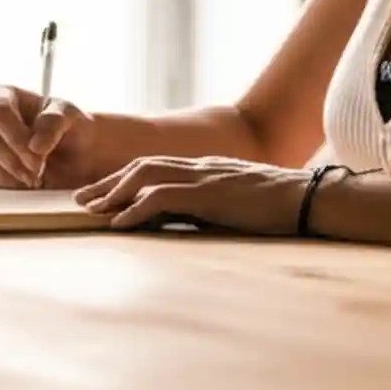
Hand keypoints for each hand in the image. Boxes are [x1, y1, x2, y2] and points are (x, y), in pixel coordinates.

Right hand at [0, 85, 95, 188]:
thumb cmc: (71, 128)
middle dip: (19, 157)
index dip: (16, 134)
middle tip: (41, 167)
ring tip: (38, 174)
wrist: (77, 157)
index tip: (37, 150)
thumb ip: (53, 123)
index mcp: (5, 95)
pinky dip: (10, 182)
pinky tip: (28, 179)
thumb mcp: (71, 116)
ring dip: (16, 171)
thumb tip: (34, 146)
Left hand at [73, 156, 310, 232]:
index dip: (124, 179)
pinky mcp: (208, 194)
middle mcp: (199, 166)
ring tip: (91, 210)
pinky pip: (162, 197)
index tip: (101, 195)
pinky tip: (118, 223)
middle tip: (81, 200)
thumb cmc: (280, 207)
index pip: (155, 167)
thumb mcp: (238, 204)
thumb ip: (212, 206)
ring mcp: (203, 177)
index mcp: (206, 168)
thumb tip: (187, 222)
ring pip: (145, 175)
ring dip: (114, 192)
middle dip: (108, 182)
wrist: (309, 198)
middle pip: (141, 165)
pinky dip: (135, 209)